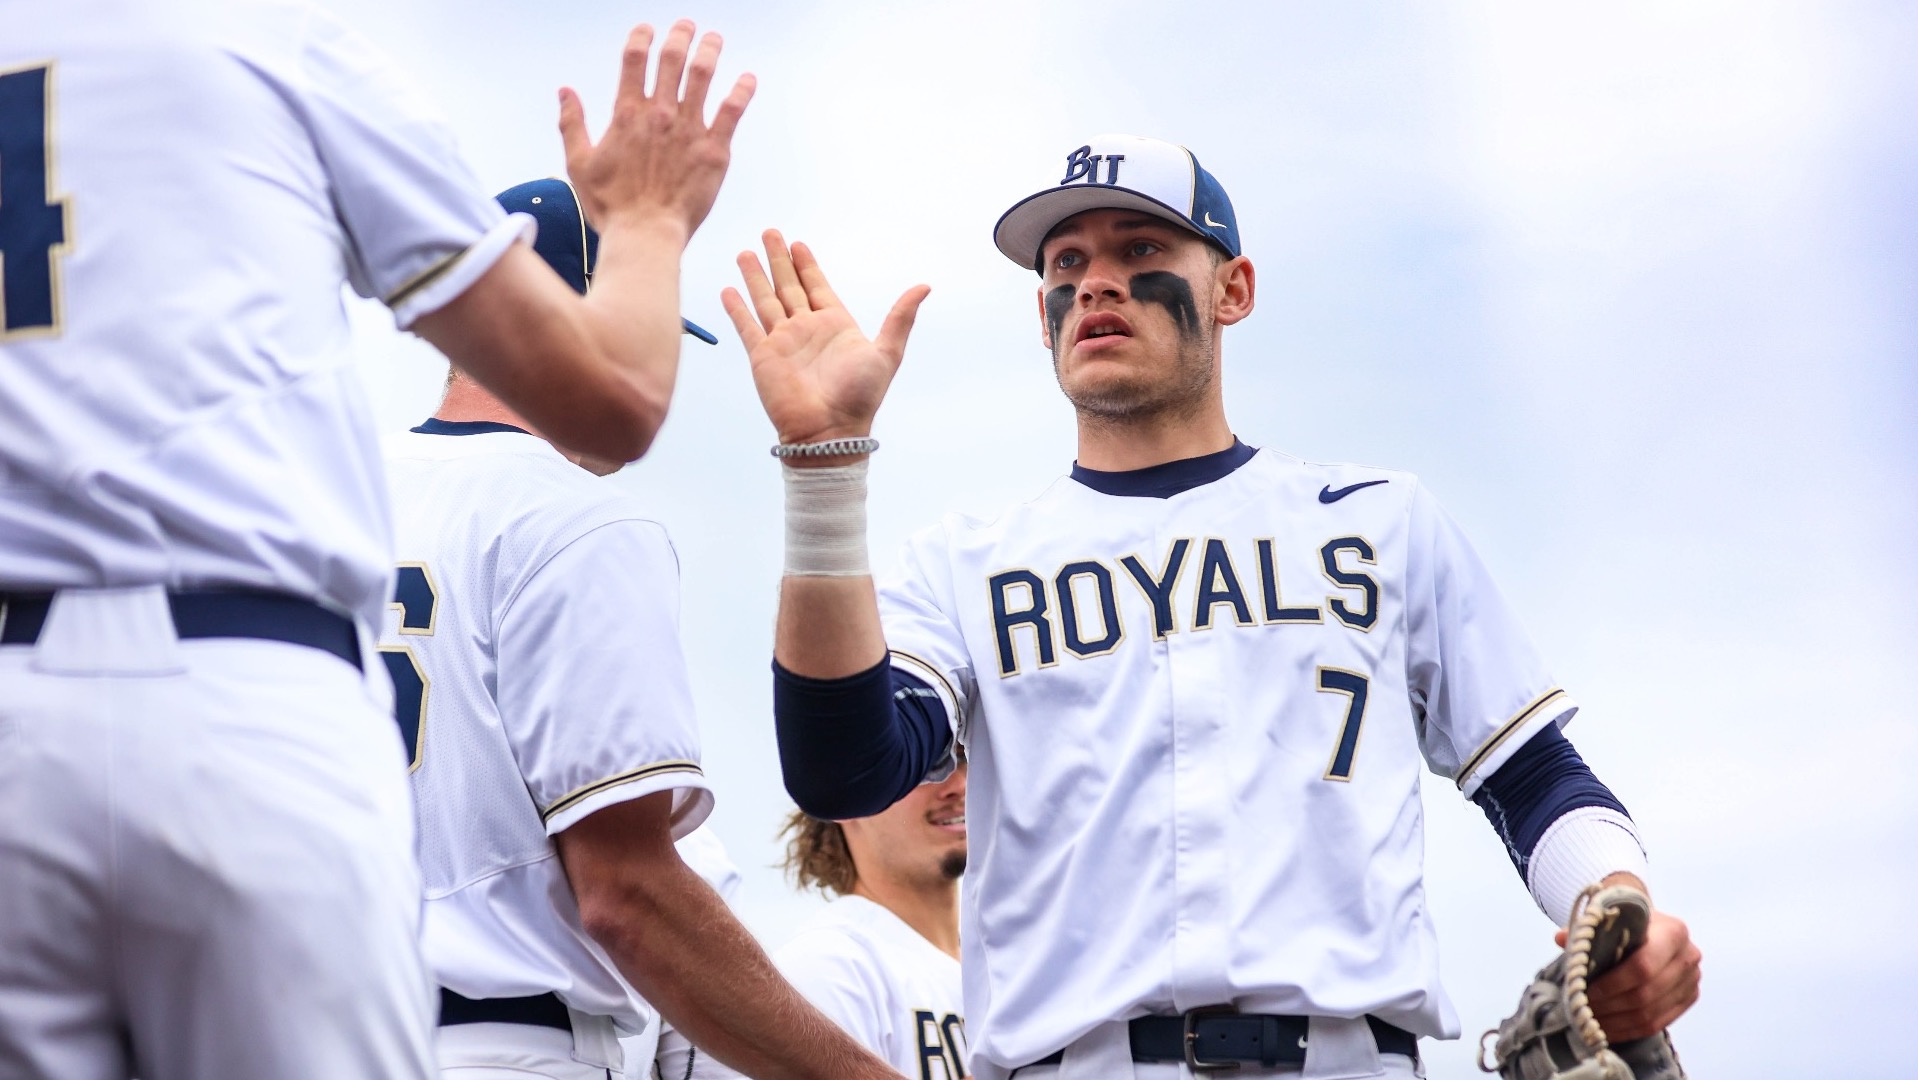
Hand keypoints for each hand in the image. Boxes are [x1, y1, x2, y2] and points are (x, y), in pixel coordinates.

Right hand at [559, 20, 754, 242]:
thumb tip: (565, 91)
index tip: (647, 29)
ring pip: (703, 76)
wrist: (646, 234)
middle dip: (681, 35)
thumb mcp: (580, 163)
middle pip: (672, 59)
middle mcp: (660, 114)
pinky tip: (748, 78)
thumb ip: (572, 123)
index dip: (641, 37)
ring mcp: (689, 129)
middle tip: (687, 25)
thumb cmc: (612, 206)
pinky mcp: (714, 149)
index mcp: (627, 114)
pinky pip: (733, 111)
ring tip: (714, 39)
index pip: (634, 59)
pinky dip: (742, 90)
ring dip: (710, 51)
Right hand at [722, 230, 929, 453]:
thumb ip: (901, 317)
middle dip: (779, 259)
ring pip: (765, 299)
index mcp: (835, 325)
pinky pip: (747, 325)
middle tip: (770, 232)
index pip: (817, 285)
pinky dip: (737, 307)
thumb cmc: (860, 397)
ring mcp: (783, 342)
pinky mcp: (762, 356)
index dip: (807, 264)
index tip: (798, 244)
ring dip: (755, 276)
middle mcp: (806, 329)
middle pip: (789, 285)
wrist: (829, 431)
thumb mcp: (887, 352)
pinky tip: (729, 290)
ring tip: (745, 252)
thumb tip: (925, 286)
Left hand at [1555, 905, 1700, 1040]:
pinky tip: (1607, 1029)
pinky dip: (1629, 1030)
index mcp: (1673, 932)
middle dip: (1610, 1006)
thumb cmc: (1628, 923)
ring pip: (1651, 1013)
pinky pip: (1658, 1023)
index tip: (1585, 990)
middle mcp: (1689, 957)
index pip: (1642, 967)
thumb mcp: (1610, 918)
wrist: (1652, 927)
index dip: (1612, 984)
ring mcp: (1692, 981)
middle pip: (1645, 994)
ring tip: (1590, 1022)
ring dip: (1616, 1022)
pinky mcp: (1689, 999)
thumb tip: (1562, 938)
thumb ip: (1588, 928)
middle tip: (1582, 1010)